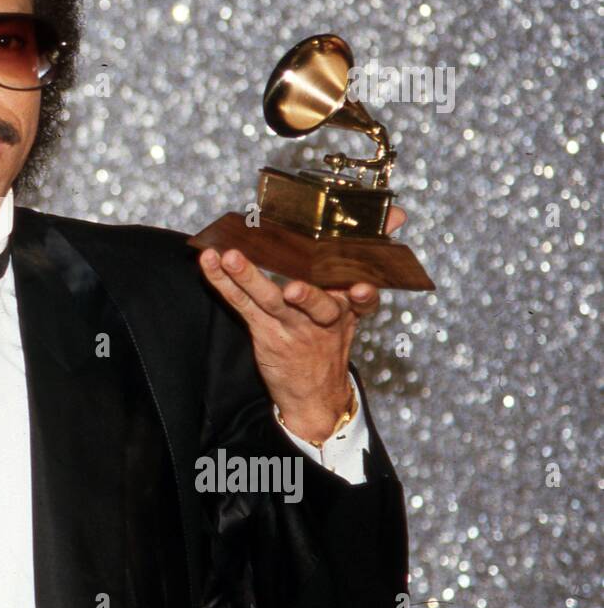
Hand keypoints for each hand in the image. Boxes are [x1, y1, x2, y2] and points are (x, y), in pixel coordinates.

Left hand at [196, 207, 405, 444]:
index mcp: (350, 308)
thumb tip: (398, 213)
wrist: (315, 395)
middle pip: (318, 306)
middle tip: (294, 289)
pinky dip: (223, 282)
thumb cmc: (333, 334)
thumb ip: (369, 257)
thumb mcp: (357, 304)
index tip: (362, 288)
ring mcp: (292, 327)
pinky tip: (209, 263)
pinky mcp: (265, 332)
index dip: (365, 295)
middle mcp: (324, 319)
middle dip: (308, 296)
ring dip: (249, 277)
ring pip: (270, 300)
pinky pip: (241, 304)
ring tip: (231, 257)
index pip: (364, 300)